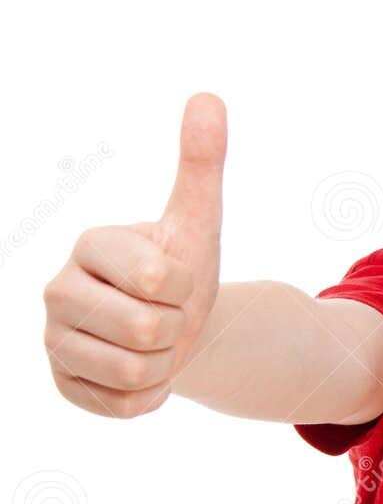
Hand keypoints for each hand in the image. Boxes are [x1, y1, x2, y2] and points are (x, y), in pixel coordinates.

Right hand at [43, 93, 226, 417]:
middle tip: (165, 314)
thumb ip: (202, 162)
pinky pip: (126, 406)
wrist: (175, 328)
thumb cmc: (181, 269)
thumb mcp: (198, 219)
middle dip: (177, 327)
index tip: (171, 277)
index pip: (159, 279)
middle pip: (150, 329)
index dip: (184, 285)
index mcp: (90, 244)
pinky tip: (140, 372)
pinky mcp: (63, 385)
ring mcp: (54, 341)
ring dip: (164, 363)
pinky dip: (150, 397)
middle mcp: (57, 290)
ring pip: (136, 371)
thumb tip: (208, 96)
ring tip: (153, 343)